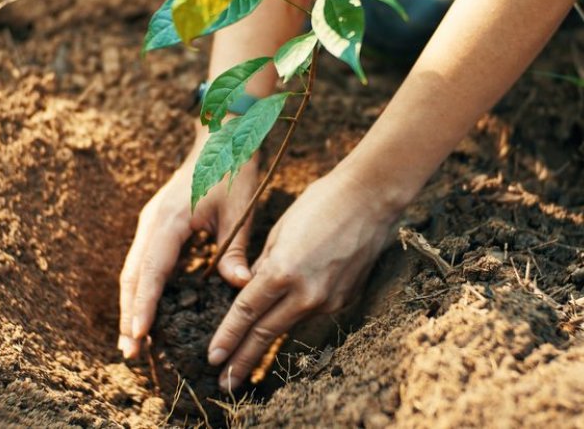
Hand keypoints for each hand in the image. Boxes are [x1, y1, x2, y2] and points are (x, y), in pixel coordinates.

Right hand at [117, 132, 258, 359]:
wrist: (221, 138)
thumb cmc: (232, 171)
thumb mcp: (240, 211)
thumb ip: (235, 250)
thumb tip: (240, 286)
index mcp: (169, 220)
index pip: (151, 271)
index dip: (143, 306)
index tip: (138, 336)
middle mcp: (152, 223)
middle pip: (132, 276)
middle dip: (129, 315)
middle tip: (129, 353)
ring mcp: (150, 224)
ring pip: (133, 271)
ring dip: (131, 305)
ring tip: (132, 341)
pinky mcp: (156, 226)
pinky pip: (143, 262)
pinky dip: (141, 290)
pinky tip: (145, 313)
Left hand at [206, 167, 401, 389]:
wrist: (371, 198)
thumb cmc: (321, 203)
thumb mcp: (280, 231)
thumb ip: (263, 266)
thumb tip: (251, 288)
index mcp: (283, 271)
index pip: (247, 313)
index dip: (227, 337)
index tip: (212, 357)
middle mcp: (306, 292)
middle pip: (266, 333)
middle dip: (242, 360)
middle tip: (224, 383)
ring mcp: (329, 299)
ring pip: (289, 325)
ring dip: (266, 344)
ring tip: (246, 365)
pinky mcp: (345, 299)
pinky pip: (312, 313)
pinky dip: (294, 317)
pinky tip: (283, 323)